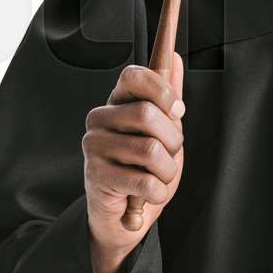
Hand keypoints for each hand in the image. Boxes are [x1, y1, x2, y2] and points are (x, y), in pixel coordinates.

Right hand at [82, 55, 184, 272]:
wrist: (122, 215)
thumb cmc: (142, 168)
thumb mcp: (161, 130)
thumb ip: (167, 95)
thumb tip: (173, 57)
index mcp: (116, 101)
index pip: (134, 76)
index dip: (162, 90)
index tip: (178, 110)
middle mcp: (99, 119)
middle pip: (147, 114)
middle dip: (172, 140)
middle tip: (169, 154)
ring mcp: (94, 147)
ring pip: (150, 151)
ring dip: (167, 171)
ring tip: (158, 177)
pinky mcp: (97, 176)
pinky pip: (145, 182)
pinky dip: (158, 193)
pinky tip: (149, 194)